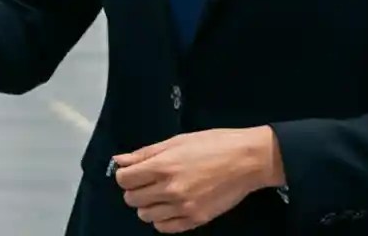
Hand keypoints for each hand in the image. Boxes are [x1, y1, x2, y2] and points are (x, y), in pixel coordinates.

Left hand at [113, 126, 283, 232]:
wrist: (248, 160)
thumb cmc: (212, 144)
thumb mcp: (175, 141)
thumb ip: (145, 154)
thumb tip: (119, 160)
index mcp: (163, 166)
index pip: (124, 180)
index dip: (125, 175)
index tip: (134, 172)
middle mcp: (170, 189)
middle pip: (132, 199)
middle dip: (135, 190)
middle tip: (148, 182)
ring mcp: (183, 207)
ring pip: (145, 216)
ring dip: (148, 205)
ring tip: (160, 194)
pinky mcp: (197, 219)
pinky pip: (165, 228)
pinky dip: (162, 219)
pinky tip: (170, 207)